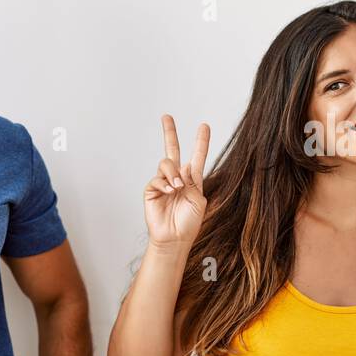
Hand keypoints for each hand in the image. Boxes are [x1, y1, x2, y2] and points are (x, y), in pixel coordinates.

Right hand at [145, 114, 208, 247]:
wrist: (174, 238)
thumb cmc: (189, 222)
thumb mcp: (199, 199)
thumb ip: (192, 181)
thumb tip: (178, 170)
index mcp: (192, 180)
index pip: (196, 157)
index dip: (201, 142)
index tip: (204, 126)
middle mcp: (176, 178)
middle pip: (172, 150)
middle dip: (169, 132)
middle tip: (166, 116)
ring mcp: (163, 183)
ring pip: (166, 164)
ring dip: (173, 174)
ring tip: (178, 188)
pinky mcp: (151, 190)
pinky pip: (156, 178)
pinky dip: (164, 184)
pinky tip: (169, 192)